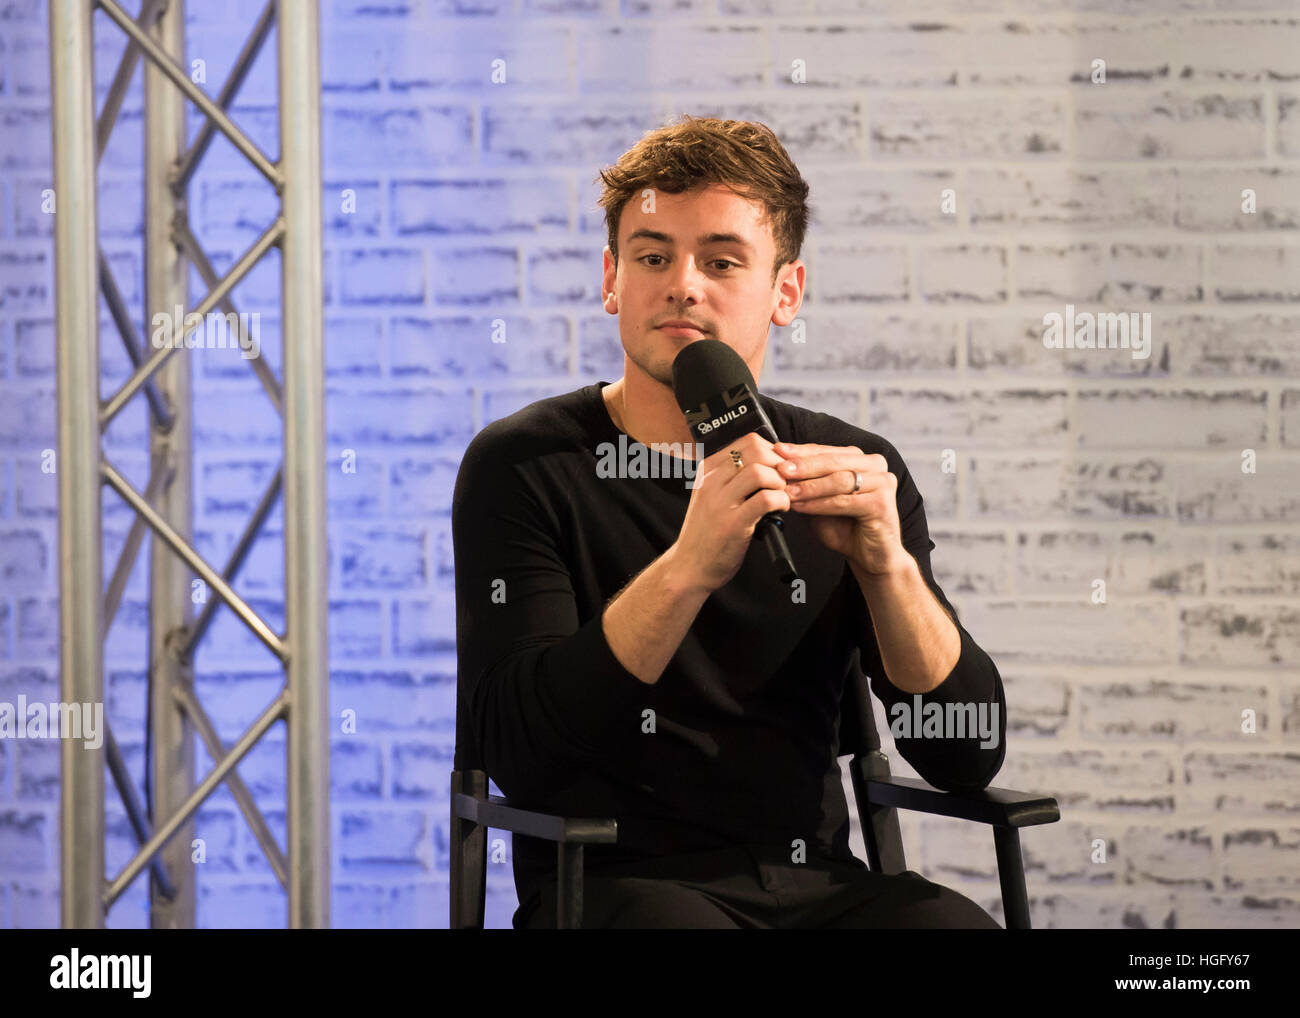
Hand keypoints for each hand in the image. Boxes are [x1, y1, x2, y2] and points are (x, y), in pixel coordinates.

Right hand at [669, 432, 790, 594]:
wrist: (689, 566)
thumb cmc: (705, 532)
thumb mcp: (710, 496)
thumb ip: (729, 477)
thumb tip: (765, 459)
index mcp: (707, 471)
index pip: (746, 442)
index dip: (771, 451)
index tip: (778, 467)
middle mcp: (711, 482)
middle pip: (755, 451)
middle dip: (778, 464)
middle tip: (783, 482)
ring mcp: (720, 503)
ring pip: (760, 472)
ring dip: (780, 483)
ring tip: (781, 497)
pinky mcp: (733, 524)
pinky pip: (765, 499)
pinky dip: (781, 501)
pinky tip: (780, 510)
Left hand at [773, 441, 909, 574]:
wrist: (868, 555)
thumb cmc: (844, 526)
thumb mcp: (819, 500)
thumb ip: (806, 484)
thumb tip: (779, 468)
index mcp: (860, 459)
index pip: (826, 450)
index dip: (801, 451)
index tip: (777, 450)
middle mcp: (875, 466)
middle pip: (833, 461)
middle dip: (804, 466)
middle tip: (781, 470)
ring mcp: (882, 483)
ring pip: (839, 480)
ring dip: (810, 486)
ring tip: (787, 492)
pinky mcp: (882, 503)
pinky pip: (844, 501)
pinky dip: (819, 504)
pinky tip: (801, 507)